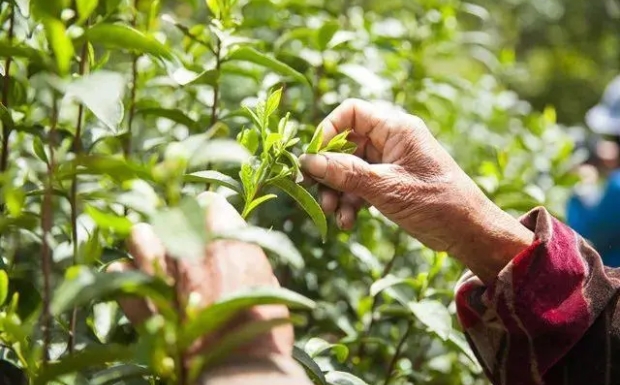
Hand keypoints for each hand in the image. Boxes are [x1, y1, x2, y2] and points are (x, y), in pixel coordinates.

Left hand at [108, 192, 292, 361]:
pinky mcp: (140, 302)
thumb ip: (247, 259)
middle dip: (175, 223)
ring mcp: (161, 273)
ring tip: (150, 248)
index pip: (210, 203)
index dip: (209, 212)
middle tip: (180, 236)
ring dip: (146, 240)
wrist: (238, 370)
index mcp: (227, 240)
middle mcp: (191, 248)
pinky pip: (118, 274)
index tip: (209, 222)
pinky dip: (124, 274)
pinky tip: (133, 279)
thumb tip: (236, 252)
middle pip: (171, 214)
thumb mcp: (267, 284)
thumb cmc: (263, 329)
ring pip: (140, 236)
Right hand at [300, 99, 533, 282]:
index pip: (351, 112)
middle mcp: (392, 140)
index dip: (328, 131)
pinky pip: (360, 185)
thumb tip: (308, 162)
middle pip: (346, 144)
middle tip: (315, 191)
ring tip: (334, 213)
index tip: (313, 158)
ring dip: (338, 191)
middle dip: (329, 170)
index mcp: (396, 129)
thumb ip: (346, 174)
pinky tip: (348, 222)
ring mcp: (390, 163)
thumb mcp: (386, 188)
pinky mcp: (390, 183)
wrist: (469, 232)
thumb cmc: (436, 203)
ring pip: (350, 168)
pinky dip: (351, 202)